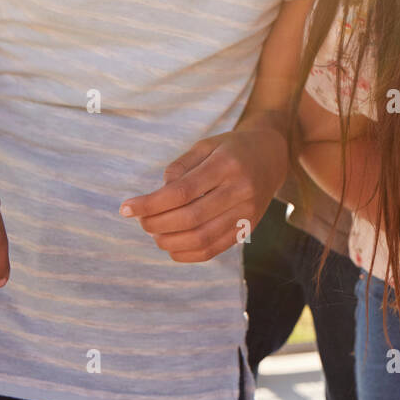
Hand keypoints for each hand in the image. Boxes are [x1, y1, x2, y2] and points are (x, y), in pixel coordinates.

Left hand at [120, 126, 288, 261]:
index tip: (126, 208)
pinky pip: (214, 249)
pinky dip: (187, 254)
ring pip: (201, 238)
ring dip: (169, 241)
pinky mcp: (248, 228)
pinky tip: (172, 246)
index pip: (182, 191)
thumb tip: (158, 195)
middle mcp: (240, 190)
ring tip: (155, 233)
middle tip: (140, 221)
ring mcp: (247, 212)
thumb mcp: (206, 146)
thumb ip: (180, 168)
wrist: (273, 156)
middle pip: (190, 217)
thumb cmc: (232, 149)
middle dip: (156, 224)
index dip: (150, 204)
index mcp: (226, 165)